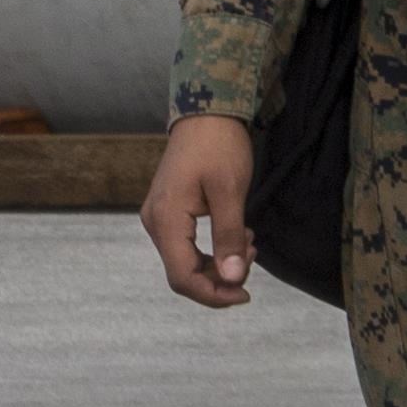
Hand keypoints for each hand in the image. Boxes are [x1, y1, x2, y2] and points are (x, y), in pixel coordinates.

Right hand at [143, 112, 256, 307]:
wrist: (206, 113)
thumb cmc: (218, 146)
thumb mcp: (230, 192)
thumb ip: (228, 238)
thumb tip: (233, 279)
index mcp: (165, 220)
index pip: (183, 277)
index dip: (213, 294)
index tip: (245, 293)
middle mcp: (155, 223)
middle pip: (183, 273)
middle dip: (220, 277)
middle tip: (252, 258)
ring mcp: (159, 218)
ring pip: (186, 262)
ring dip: (219, 263)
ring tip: (248, 243)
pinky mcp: (169, 213)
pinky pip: (187, 246)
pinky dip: (213, 250)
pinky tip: (237, 235)